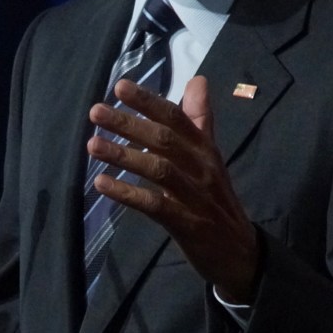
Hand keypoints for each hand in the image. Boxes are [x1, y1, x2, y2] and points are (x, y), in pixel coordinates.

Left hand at [86, 76, 259, 301]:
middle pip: (165, 139)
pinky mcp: (187, 224)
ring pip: (159, 169)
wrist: (240, 253)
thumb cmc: (216, 201)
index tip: (120, 87)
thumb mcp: (211, 158)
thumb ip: (200, 120)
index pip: (177, 117)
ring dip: (124, 155)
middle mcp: (202, 168)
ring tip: (92, 145)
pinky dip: (128, 193)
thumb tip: (197, 79)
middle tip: (96, 112)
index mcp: (206, 149)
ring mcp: (195, 196)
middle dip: (129, 124)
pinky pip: (155, 205)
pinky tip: (102, 184)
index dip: (149, 101)